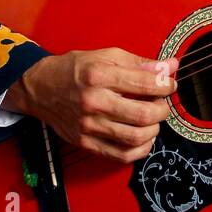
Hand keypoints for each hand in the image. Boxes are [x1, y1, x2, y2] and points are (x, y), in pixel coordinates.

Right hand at [5, 48, 178, 163]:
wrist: (40, 88)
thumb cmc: (75, 69)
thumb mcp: (107, 56)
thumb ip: (140, 63)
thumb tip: (171, 66)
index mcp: (99, 76)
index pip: (145, 84)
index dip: (165, 85)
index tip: (170, 85)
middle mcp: (93, 102)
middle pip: (143, 115)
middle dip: (162, 110)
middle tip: (162, 104)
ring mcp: (88, 126)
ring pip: (135, 137)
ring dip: (154, 130)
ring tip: (152, 120)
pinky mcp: (85, 142)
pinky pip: (120, 155)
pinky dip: (140, 149)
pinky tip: (143, 138)